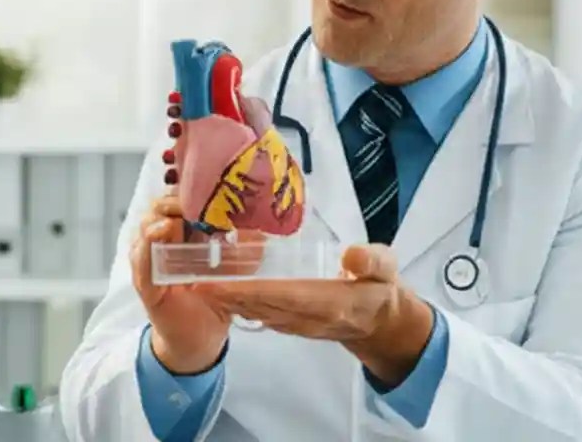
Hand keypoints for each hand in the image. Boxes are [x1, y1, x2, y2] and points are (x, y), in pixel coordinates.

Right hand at [131, 194, 232, 373]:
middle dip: (172, 200)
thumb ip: (242, 251)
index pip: (176, 202)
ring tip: (175, 215)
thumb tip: (264, 229)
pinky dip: (148, 246)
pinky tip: (162, 232)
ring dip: (159, 218)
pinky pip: (141, 263)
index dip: (186, 189)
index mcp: (182, 236)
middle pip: (157, 210)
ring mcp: (150, 265)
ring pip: (145, 230)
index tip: (205, 183)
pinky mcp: (147, 287)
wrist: (202, 341)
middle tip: (191, 199)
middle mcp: (161, 245)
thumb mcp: (233, 271)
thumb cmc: (215, 301)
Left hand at [200, 244, 434, 386]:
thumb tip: (350, 257)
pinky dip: (242, 305)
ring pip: (259, 312)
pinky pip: (263, 315)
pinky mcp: (294, 325)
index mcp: (333, 303)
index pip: (287, 296)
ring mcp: (300, 324)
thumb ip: (372, 261)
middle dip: (229, 295)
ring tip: (199, 284)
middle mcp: (311, 317)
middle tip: (195, 279)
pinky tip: (223, 292)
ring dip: (230, 301)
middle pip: (263, 306)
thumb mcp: (387, 269)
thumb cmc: (381, 288)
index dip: (253, 290)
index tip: (224, 282)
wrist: (383, 322)